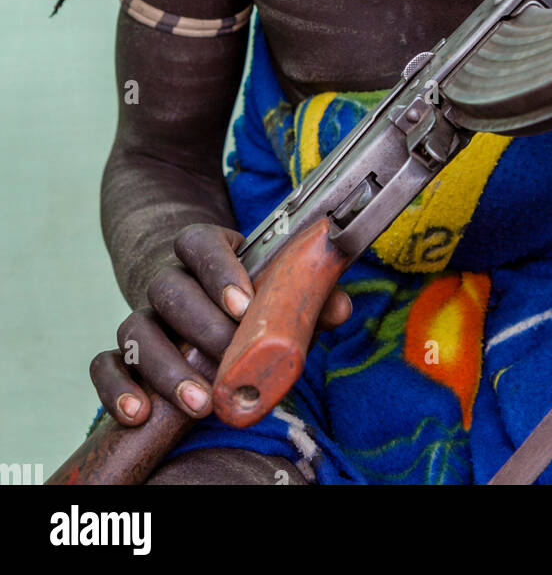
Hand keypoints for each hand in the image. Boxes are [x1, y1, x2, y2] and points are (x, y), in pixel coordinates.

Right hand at [89, 222, 351, 425]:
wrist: (188, 281)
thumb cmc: (242, 288)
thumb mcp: (270, 281)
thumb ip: (304, 293)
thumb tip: (339, 307)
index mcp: (203, 250)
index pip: (198, 243)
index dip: (219, 271)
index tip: (243, 304)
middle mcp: (167, 279)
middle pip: (168, 291)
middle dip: (201, 329)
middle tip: (229, 362)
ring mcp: (142, 314)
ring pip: (134, 330)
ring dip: (165, 369)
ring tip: (199, 403)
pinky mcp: (123, 350)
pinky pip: (104, 364)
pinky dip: (116, 389)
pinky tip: (139, 414)